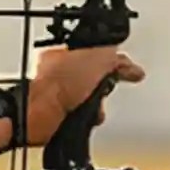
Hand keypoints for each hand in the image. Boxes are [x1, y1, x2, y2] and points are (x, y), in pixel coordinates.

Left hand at [23, 45, 144, 145]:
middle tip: (104, 86)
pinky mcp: (60, 114)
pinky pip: (85, 115)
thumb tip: (121, 57)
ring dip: (98, 104)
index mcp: (64, 52)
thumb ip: (112, 53)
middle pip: (96, 77)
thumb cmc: (58, 82)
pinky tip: (87, 115)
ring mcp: (59, 94)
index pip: (96, 52)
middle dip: (106, 85)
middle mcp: (59, 72)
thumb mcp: (97, 56)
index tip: (127, 69)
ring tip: (93, 103)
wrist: (41, 114)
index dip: (114, 60)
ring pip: (92, 98)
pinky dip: (90, 117)